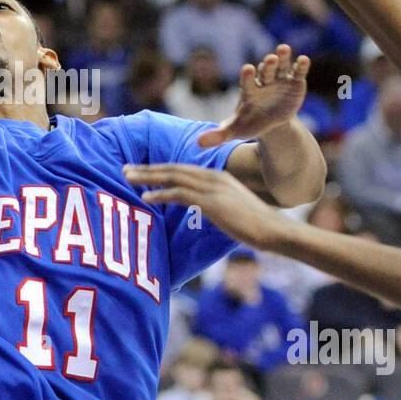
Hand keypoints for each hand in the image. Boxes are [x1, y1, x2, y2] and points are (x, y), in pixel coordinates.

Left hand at [123, 163, 284, 250]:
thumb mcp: (232, 208)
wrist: (275, 230)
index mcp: (218, 176)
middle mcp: (213, 177)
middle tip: (125, 169)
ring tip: (128, 178)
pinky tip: (146, 197)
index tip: (141, 170)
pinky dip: (161, 194)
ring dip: (148, 177)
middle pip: (174, 169)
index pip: (183, 169)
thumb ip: (215, 205)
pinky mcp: (212, 202)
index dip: (160, 169)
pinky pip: (180, 194)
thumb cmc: (256, 225)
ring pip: (173, 177)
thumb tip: (201, 210)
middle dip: (147, 169)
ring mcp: (213, 188)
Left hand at [198, 45, 310, 147]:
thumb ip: (218, 135)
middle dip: (268, 65)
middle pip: (265, 71)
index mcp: (249, 90)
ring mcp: (279, 80)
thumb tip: (198, 143)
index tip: (247, 69)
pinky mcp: (295, 82)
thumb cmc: (250, 123)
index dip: (247, 76)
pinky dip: (301, 66)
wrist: (271, 122)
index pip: (247, 81)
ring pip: (281, 66)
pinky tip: (304, 59)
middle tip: (269, 59)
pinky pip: (297, 72)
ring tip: (284, 49)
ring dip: (283, 57)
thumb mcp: (234, 130)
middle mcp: (264, 81)